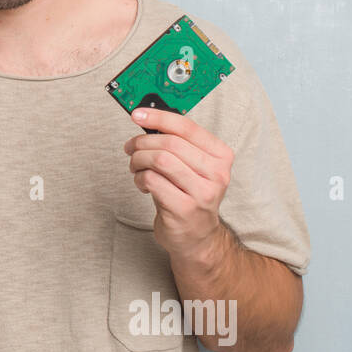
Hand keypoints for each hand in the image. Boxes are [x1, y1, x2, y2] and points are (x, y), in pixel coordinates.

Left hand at [122, 108, 234, 262]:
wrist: (197, 236)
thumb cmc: (189, 195)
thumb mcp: (193, 166)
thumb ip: (178, 143)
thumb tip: (148, 117)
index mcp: (221, 156)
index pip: (187, 127)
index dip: (158, 117)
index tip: (137, 114)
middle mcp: (217, 173)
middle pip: (170, 143)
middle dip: (142, 142)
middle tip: (130, 148)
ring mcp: (202, 193)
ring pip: (160, 160)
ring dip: (139, 160)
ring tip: (135, 166)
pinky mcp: (184, 209)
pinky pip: (152, 181)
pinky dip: (140, 178)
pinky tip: (143, 184)